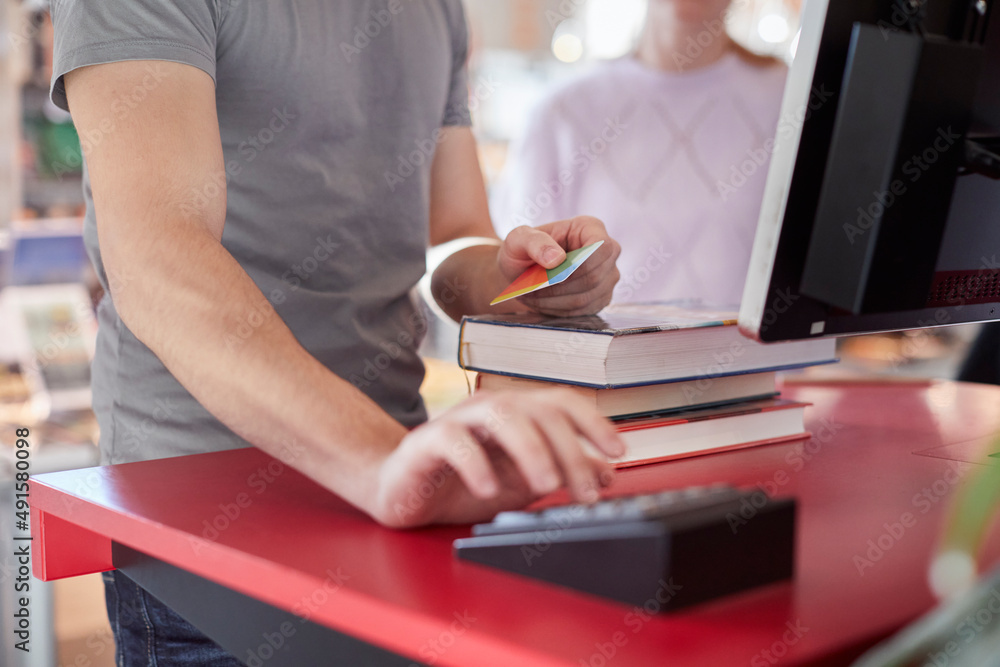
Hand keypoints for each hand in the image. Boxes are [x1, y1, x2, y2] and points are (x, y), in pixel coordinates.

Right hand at [370, 389, 624, 527]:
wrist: (401, 491)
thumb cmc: (461, 482)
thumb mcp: (522, 483)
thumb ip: (561, 472)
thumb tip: (606, 472)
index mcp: (516, 413)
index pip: (562, 403)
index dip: (594, 423)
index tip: (619, 452)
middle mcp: (490, 408)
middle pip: (539, 411)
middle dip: (569, 452)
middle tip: (585, 492)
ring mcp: (458, 420)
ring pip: (502, 417)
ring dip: (531, 451)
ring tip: (546, 487)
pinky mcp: (426, 441)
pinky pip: (454, 441)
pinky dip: (476, 464)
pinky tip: (488, 490)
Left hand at [498, 216, 620, 316]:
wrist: (521, 271)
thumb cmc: (522, 250)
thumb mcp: (519, 239)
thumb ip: (535, 242)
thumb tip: (556, 259)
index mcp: (590, 228)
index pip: (602, 247)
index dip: (582, 263)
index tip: (553, 273)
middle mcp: (606, 252)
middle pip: (595, 276)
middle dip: (561, 286)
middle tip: (532, 288)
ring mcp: (606, 277)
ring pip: (588, 297)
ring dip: (556, 301)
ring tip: (532, 296)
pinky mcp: (600, 298)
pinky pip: (584, 310)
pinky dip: (559, 310)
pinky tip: (542, 303)